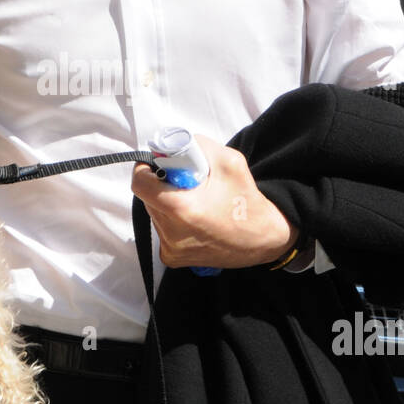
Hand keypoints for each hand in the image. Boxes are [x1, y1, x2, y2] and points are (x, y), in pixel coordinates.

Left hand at [131, 134, 296, 269]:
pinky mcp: (172, 258)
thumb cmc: (247, 202)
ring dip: (169, 203)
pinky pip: (162, 229)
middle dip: (163, 184)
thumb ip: (198, 146)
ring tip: (197, 203)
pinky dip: (173, 220)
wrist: (263, 240)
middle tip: (188, 182)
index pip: (140, 183)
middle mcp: (171, 233)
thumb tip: (173, 145)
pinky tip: (196, 220)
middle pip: (148, 197)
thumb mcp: (229, 161)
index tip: (161, 164)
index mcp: (182, 209)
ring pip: (155, 213)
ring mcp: (170, 249)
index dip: (147, 168)